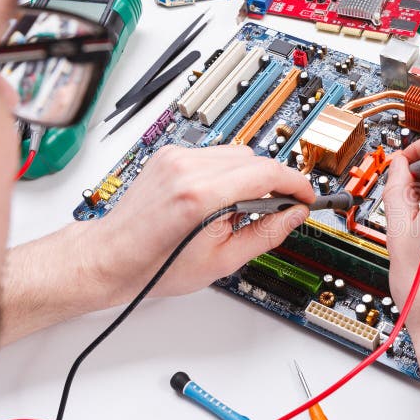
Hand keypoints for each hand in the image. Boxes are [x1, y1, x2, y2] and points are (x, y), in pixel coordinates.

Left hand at [91, 144, 314, 303]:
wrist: (113, 256)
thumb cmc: (155, 266)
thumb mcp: (222, 261)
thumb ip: (266, 234)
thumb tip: (294, 216)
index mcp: (200, 195)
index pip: (266, 172)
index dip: (295, 183)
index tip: (306, 196)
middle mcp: (187, 168)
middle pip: (255, 158)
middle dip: (274, 181)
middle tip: (280, 208)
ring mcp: (176, 158)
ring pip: (237, 153)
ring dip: (251, 176)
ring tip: (243, 208)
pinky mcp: (170, 155)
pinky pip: (214, 154)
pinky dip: (228, 173)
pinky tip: (221, 198)